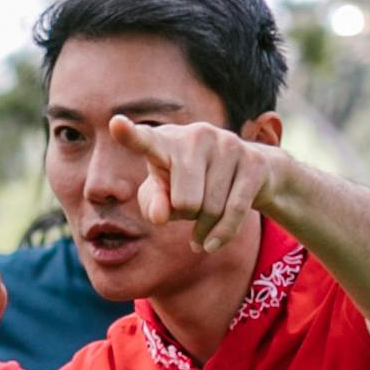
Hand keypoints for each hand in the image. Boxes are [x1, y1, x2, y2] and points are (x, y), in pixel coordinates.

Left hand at [107, 114, 291, 243]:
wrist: (252, 171)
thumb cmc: (192, 183)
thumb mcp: (165, 194)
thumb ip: (154, 204)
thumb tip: (161, 216)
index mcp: (165, 140)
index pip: (144, 141)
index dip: (129, 135)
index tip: (116, 124)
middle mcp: (197, 135)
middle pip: (185, 202)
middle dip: (186, 215)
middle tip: (188, 207)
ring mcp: (228, 145)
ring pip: (210, 210)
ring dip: (204, 225)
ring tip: (203, 218)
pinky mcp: (253, 162)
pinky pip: (235, 211)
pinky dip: (222, 234)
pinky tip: (211, 244)